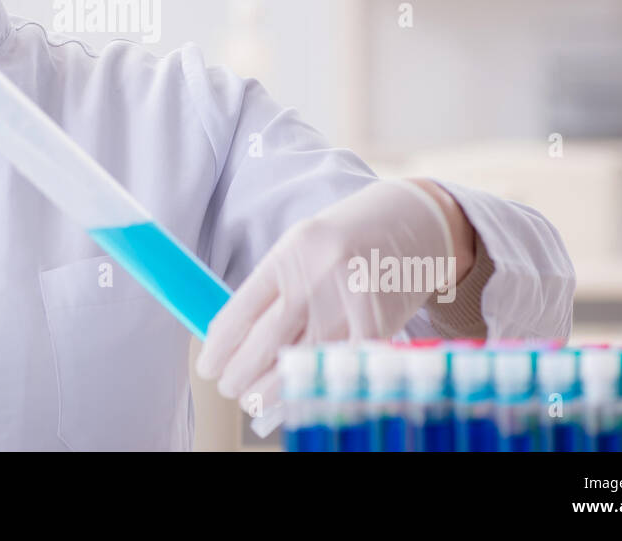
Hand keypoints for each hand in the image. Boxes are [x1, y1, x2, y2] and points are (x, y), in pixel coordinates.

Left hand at [194, 178, 456, 413]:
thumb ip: (272, 289)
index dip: (219, 347)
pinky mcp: (378, 327)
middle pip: (265, 342)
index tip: (208, 365)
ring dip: (270, 390)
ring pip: (299, 363)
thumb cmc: (346, 238)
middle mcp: (316, 279)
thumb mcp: (300, 248)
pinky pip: (337, 367)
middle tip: (228, 385)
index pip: (240, 311)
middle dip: (239, 373)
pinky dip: (313, 386)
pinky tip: (295, 395)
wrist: (412, 222)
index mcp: (288, 256)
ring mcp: (348, 305)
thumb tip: (235, 339)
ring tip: (253, 398)